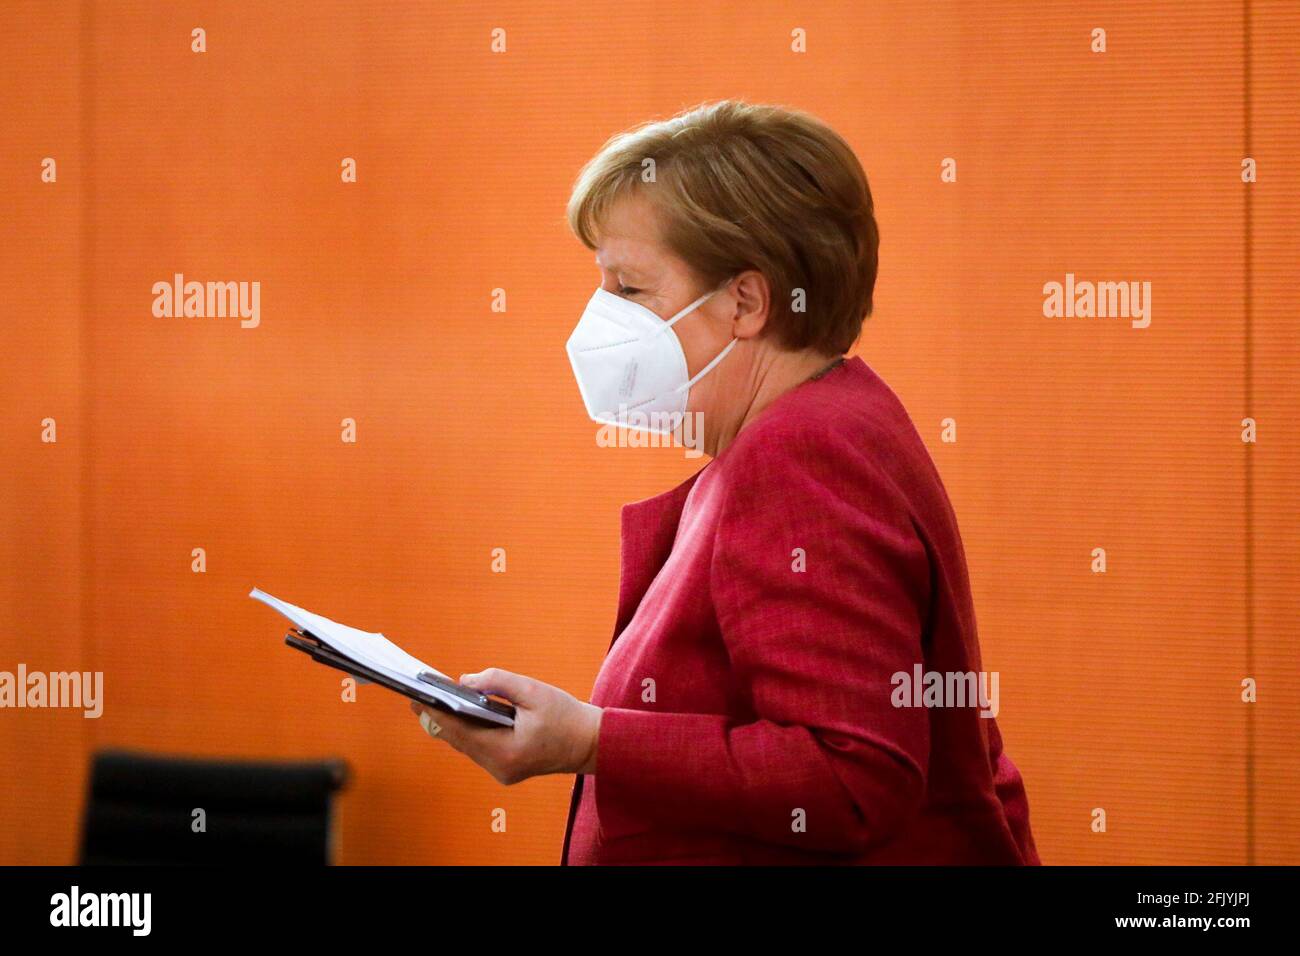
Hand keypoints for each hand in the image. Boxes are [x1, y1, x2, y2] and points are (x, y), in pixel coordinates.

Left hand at [409, 668, 602, 784]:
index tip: (416, 698)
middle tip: (416, 697)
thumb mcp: (533, 691)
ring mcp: (502, 772)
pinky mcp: (506, 769)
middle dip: (438, 718)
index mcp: (507, 751)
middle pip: (459, 741)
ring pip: (466, 746)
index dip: (436, 713)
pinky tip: (457, 716)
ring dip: (451, 725)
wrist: (592, 743)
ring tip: (431, 703)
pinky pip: (478, 749)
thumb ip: (498, 682)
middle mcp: (500, 767)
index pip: (460, 731)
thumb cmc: (566, 715)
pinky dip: (467, 731)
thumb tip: (464, 682)